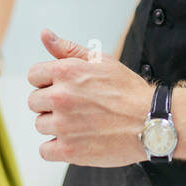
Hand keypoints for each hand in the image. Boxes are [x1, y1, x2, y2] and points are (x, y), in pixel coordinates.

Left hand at [27, 29, 151, 165]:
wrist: (151, 121)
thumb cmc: (127, 90)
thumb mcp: (100, 60)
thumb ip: (67, 49)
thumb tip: (45, 34)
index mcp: (65, 72)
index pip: (34, 76)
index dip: (48, 82)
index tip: (64, 88)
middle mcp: (60, 97)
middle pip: (34, 102)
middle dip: (51, 104)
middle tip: (76, 107)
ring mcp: (63, 125)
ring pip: (40, 125)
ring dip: (55, 126)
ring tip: (81, 123)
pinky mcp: (69, 151)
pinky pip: (45, 150)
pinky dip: (57, 148)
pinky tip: (76, 141)